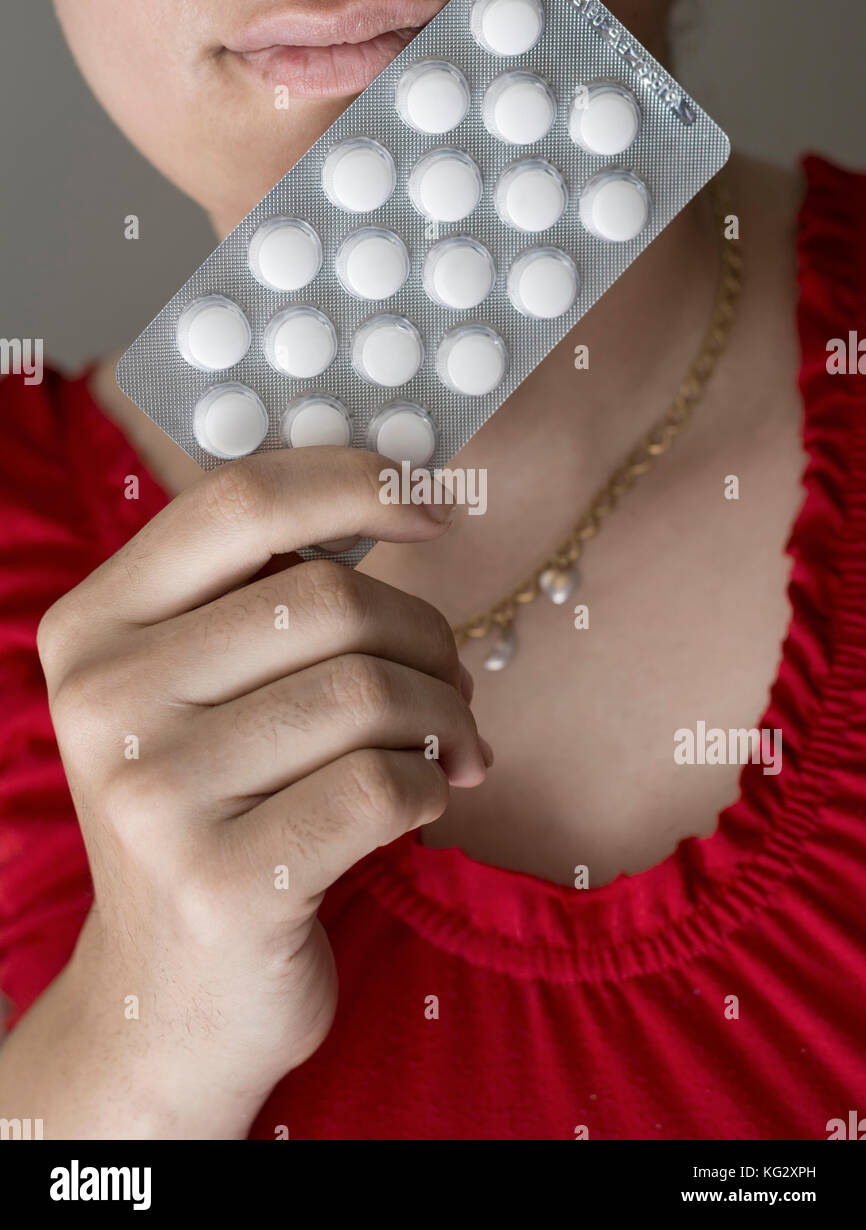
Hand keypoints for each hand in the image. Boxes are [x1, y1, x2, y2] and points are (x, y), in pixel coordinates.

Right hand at [12, 446, 487, 1136]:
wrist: (167, 1001)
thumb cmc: (215, 816)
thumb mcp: (194, 695)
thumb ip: (258, 595)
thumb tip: (399, 497)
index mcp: (94, 628)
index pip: (239, 502)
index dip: (356, 485)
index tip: (437, 508)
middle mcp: (103, 702)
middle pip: (328, 600)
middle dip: (426, 636)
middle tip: (455, 681)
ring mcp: (153, 797)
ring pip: (369, 692)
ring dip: (445, 715)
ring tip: (454, 746)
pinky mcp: (222, 883)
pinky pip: (387, 786)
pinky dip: (435, 785)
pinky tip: (426, 803)